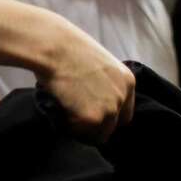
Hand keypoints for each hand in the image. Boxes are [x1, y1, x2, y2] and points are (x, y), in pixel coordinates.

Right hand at [36, 27, 135, 142]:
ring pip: (97, 134)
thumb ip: (103, 83)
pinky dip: (68, 127)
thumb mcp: (97, 63)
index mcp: (127, 81)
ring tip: (65, 114)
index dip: (108, 116)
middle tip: (75, 117)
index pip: (124, 113)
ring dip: (82, 128)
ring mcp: (109, 109)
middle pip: (112, 126)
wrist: (54, 46)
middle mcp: (122, 97)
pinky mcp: (91, 118)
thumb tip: (92, 98)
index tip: (93, 114)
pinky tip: (59, 112)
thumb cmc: (67, 48)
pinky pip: (79, 133)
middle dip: (95, 124)